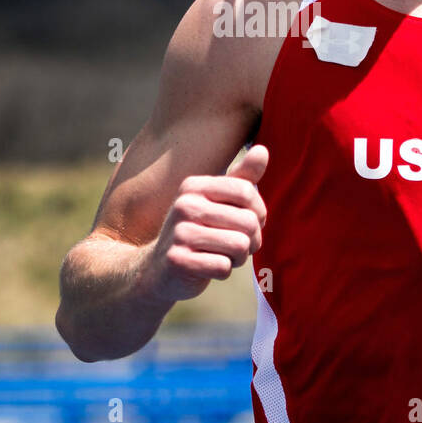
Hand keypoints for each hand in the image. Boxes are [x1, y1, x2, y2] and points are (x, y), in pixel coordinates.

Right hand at [141, 144, 268, 302]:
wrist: (158, 270)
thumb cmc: (198, 232)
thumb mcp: (217, 202)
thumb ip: (242, 178)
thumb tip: (263, 150)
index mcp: (194, 186)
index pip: (247, 191)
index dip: (258, 212)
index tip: (247, 223)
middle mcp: (184, 205)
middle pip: (248, 222)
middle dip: (251, 240)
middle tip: (236, 246)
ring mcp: (179, 233)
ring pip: (240, 246)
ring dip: (239, 257)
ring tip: (224, 256)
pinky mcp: (178, 261)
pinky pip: (223, 267)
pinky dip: (223, 272)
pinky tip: (208, 268)